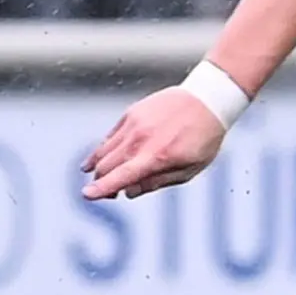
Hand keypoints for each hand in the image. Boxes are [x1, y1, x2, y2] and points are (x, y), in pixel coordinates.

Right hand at [82, 86, 229, 199]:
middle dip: (101, 182)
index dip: (101, 188)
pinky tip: (101, 157)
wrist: (208, 99)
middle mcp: (140, 140)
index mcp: (157, 157)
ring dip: (97, 167)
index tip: (87, 195)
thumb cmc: (204, 138)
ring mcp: (133, 124)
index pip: (121, 176)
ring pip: (103, 150)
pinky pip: (110, 136)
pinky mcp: (131, 113)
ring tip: (98, 176)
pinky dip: (102, 149)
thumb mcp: (191, 168)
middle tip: (108, 194)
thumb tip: (129, 192)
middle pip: (106, 166)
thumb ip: (158, 182)